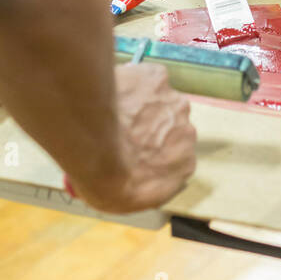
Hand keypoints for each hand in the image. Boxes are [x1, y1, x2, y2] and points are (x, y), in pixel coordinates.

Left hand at [65, 63, 196, 213]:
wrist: (94, 145)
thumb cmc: (108, 181)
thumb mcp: (129, 202)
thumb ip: (145, 185)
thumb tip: (133, 177)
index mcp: (184, 165)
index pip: (175, 157)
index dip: (154, 153)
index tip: (135, 152)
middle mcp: (186, 131)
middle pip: (170, 125)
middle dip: (150, 126)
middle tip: (122, 130)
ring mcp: (173, 101)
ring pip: (157, 100)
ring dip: (141, 104)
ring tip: (113, 111)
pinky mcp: (158, 77)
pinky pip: (145, 79)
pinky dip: (132, 84)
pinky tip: (112, 95)